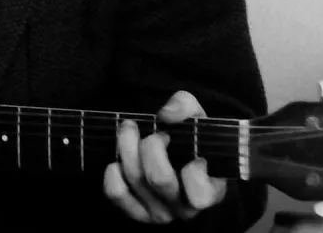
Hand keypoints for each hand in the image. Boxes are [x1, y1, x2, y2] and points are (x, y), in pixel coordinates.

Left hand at [103, 90, 226, 223]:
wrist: (173, 156)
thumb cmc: (189, 141)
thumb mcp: (195, 117)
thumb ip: (185, 107)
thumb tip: (167, 115)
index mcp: (209, 190)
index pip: (200, 193)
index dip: (191, 169)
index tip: (186, 147)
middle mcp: (185, 208)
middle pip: (159, 178)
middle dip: (151, 145)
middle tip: (152, 132)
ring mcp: (161, 214)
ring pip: (136, 180)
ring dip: (127, 148)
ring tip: (130, 131)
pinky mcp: (136, 213)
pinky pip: (117, 193)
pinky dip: (112, 172)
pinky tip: (118, 159)